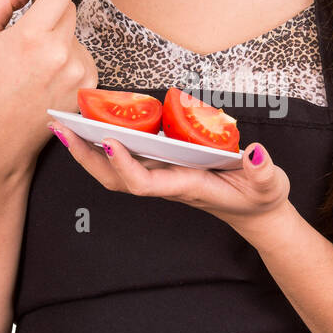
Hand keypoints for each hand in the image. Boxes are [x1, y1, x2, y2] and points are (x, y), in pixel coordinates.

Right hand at [0, 0, 98, 179]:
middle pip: (69, 10)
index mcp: (31, 36)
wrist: (1, 136)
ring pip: (76, 36)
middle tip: (31, 36)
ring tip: (37, 66)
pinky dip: (70, 62)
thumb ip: (0, 1)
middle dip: (52, 16)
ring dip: (61, 42)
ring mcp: (77, 71)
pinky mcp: (88, 86)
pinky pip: (83, 58)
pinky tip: (48, 79)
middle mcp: (59, 52)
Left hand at [47, 124, 290, 231]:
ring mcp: (163, 175)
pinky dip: (107, 141)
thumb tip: (254, 154)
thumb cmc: (260, 197)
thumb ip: (263, 171)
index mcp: (187, 186)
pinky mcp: (164, 165)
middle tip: (63, 129)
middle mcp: (167, 182)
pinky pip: (128, 156)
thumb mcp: (269, 185)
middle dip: (87, 158)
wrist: (256, 211)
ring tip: (66, 124)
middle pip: (116, 179)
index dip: (124, 165)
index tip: (110, 141)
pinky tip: (94, 121)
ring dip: (88, 150)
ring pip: (116, 169)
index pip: (145, 183)